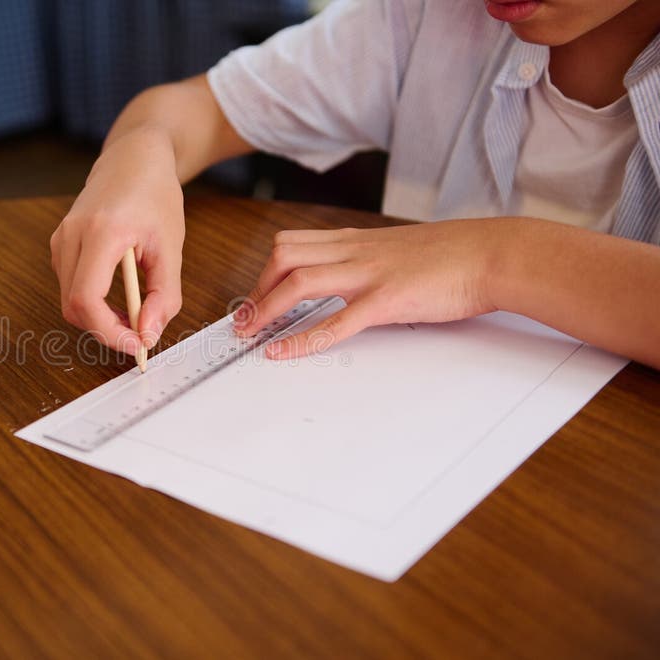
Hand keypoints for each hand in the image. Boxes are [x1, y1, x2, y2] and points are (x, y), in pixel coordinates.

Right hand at [50, 130, 184, 354]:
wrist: (133, 159)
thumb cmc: (155, 196)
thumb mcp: (171, 248)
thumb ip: (164, 295)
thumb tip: (149, 334)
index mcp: (102, 232)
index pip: (87, 299)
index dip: (109, 331)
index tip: (135, 343)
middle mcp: (72, 235)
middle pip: (74, 306)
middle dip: (107, 329)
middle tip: (140, 332)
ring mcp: (60, 239)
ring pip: (69, 301)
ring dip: (100, 317)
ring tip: (135, 311)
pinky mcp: (59, 244)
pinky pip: (70, 287)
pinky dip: (93, 303)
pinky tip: (119, 296)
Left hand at [233, 220, 502, 358]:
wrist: (493, 254)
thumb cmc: (455, 255)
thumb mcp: (400, 251)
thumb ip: (370, 261)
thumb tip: (350, 280)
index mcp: (357, 241)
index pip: (293, 243)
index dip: (266, 270)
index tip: (255, 293)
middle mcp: (356, 253)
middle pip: (284, 256)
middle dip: (257, 287)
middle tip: (247, 317)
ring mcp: (369, 274)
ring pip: (299, 282)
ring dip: (267, 310)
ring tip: (251, 333)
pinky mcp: (387, 301)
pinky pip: (335, 322)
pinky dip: (302, 340)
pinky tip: (282, 353)